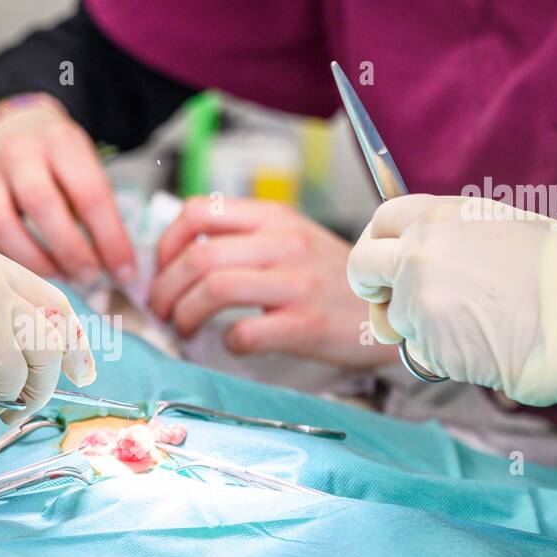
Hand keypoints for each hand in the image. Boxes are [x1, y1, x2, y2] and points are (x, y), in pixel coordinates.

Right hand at [0, 100, 135, 285]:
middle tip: (88, 276)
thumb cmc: (54, 161)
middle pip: (41, 205)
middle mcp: (17, 153)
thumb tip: (118, 270)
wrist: (7, 129)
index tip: (124, 272)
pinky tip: (15, 269)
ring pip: (0, 223)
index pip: (89, 193)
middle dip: (70, 250)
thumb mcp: (83, 167)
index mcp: (60, 141)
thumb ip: (98, 212)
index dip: (110, 239)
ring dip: (32, 260)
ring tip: (56, 274)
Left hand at [147, 197, 397, 368]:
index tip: (161, 271)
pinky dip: (227, 343)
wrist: (395, 306)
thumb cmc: (333, 277)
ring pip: (214, 291)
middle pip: (197, 258)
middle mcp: (283, 243)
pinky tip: (234, 344)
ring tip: (184, 330)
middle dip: (165, 291)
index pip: (197, 212)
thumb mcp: (292, 237)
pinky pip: (245, 333)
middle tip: (163, 312)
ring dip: (185, 316)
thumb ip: (244, 238)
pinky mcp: (306, 323)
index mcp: (272, 217)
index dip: (165, 244)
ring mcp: (296, 283)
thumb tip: (179, 257)